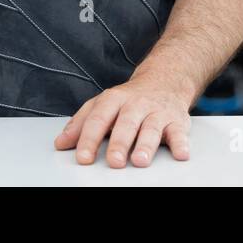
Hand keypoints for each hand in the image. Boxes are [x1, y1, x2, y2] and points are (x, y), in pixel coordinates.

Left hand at [54, 74, 192, 168]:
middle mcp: (136, 105)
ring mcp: (157, 112)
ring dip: (146, 144)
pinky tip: (180, 154)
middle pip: (126, 124)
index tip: (83, 158)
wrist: (165, 80)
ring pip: (151, 128)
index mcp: (114, 100)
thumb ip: (81, 123)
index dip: (89, 139)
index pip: (98, 119)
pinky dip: (181, 143)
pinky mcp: (177, 120)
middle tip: (113, 162)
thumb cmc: (130, 99)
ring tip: (139, 160)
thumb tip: (60, 144)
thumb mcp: (103, 105)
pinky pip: (180, 132)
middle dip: (119, 143)